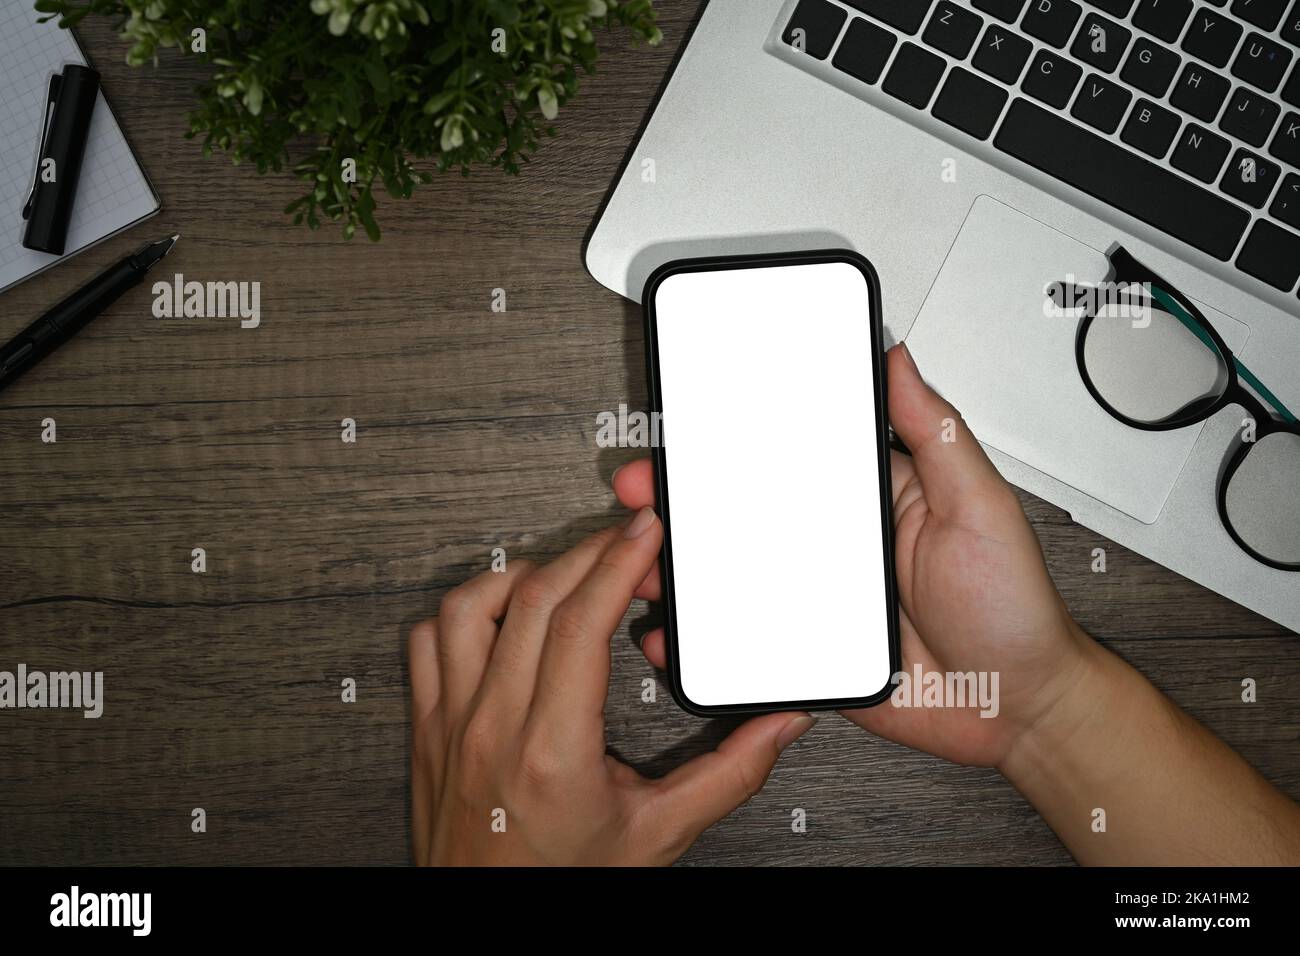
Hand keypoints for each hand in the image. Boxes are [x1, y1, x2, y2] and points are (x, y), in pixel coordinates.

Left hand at [409, 510, 814, 864]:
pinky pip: (427, 642)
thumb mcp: (659, 833)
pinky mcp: (429, 728)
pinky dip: (465, 611)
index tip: (645, 532)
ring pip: (470, 606)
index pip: (582, 623)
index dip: (618, 562)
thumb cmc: (564, 884)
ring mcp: (452, 723)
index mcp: (553, 750)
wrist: (486, 926)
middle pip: (536, 598)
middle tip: (627, 541)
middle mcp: (493, 726)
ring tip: (566, 573)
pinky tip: (502, 614)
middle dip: (590, 551)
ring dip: (524, 573)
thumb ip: (727, 774)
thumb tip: (777, 726)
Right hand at [615, 343, 1094, 769]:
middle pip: (748, 510)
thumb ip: (936, 436)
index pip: (795, 452)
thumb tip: (902, 361)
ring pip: (736, 571)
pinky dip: (705, 634)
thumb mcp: (981, 507)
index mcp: (873, 494)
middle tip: (645, 488)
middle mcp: (838, 540)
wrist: (1019, 711)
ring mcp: (818, 597)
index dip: (741, 435)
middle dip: (688, 497)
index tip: (695, 421)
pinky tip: (676, 629)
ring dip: (685, 562)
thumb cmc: (1014, 608)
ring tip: (645, 557)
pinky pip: (746, 637)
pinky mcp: (809, 648)